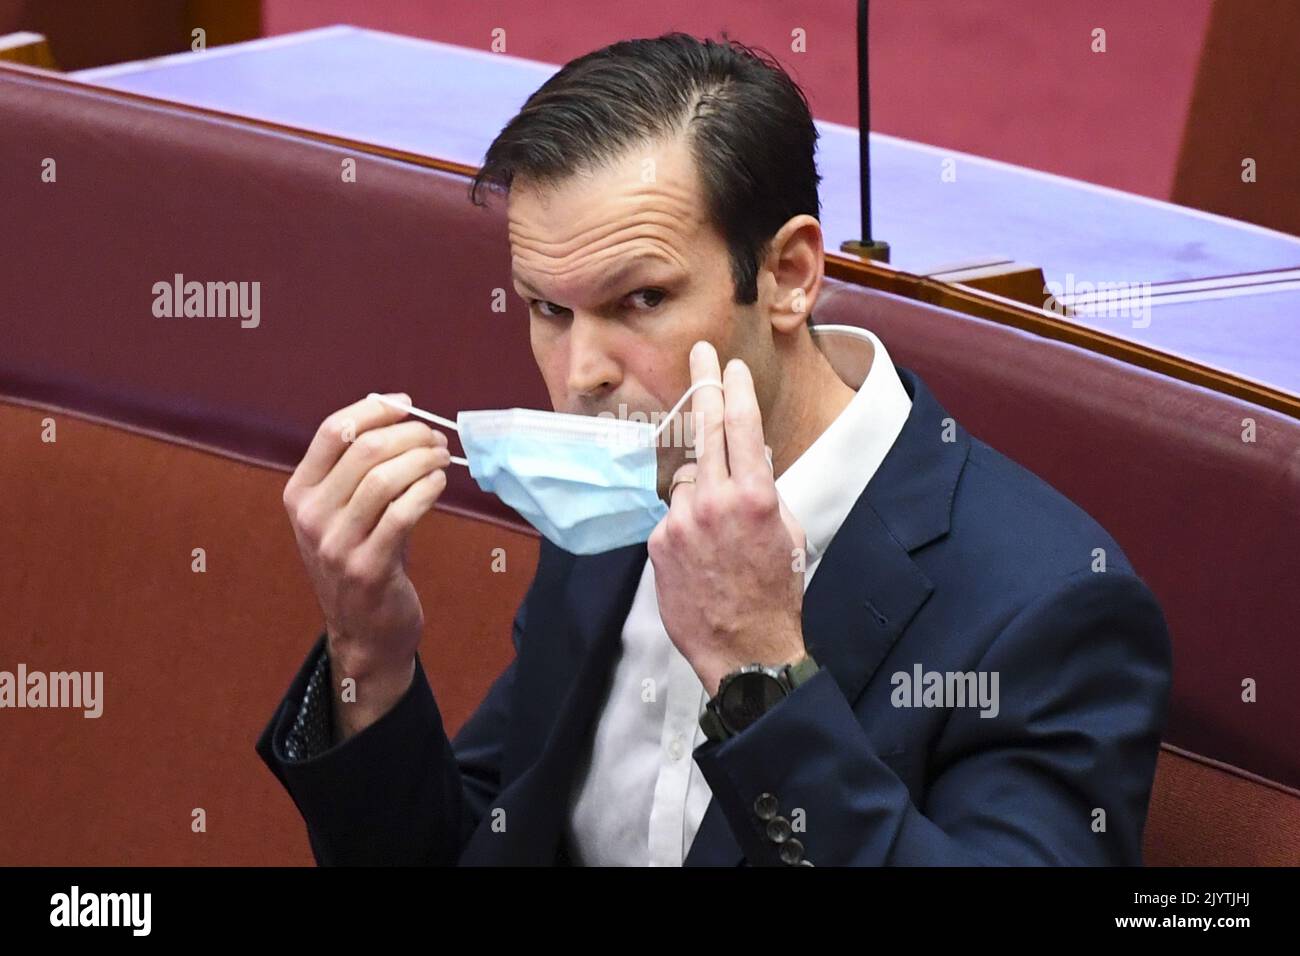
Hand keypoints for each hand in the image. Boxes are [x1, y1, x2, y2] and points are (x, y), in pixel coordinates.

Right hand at [281, 392, 451, 737]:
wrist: (364, 632)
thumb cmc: (363, 560)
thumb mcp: (346, 513)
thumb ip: (360, 469)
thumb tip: (399, 416)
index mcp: (299, 493)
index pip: (332, 431)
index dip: (374, 410)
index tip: (407, 405)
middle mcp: (310, 516)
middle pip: (363, 449)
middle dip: (409, 435)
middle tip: (436, 438)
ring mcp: (335, 544)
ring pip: (385, 477)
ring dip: (423, 459)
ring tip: (443, 458)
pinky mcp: (367, 567)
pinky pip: (402, 513)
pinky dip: (427, 490)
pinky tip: (439, 485)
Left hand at [647, 341, 807, 697]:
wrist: (745, 648)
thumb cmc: (775, 591)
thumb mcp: (786, 533)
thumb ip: (765, 491)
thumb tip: (748, 459)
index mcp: (756, 497)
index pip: (742, 427)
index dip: (735, 390)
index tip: (730, 366)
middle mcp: (715, 501)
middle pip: (704, 430)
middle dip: (703, 386)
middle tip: (699, 354)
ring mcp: (682, 521)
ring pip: (687, 480)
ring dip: (701, 489)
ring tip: (718, 532)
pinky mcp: (659, 542)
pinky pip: (673, 515)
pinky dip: (686, 523)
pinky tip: (702, 555)